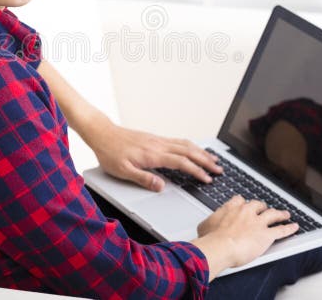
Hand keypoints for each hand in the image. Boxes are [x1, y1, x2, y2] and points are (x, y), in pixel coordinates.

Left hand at [85, 123, 222, 190]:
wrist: (102, 133)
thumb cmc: (110, 153)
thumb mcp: (122, 171)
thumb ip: (143, 179)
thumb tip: (161, 186)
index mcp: (153, 155)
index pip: (181, 163)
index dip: (197, 171)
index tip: (207, 178)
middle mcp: (158, 145)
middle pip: (189, 151)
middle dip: (206, 161)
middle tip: (219, 170)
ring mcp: (158, 140)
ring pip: (186, 144)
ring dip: (201, 152)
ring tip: (213, 159)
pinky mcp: (155, 138)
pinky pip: (178, 141)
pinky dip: (191, 146)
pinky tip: (195, 150)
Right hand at [194, 195, 298, 271]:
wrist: (220, 246)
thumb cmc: (210, 239)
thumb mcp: (204, 226)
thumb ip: (209, 222)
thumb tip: (206, 226)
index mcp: (230, 208)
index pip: (239, 200)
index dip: (243, 203)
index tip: (244, 204)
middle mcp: (246, 212)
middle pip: (258, 204)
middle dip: (262, 207)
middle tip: (265, 209)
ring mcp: (258, 222)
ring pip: (273, 214)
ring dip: (280, 214)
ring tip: (285, 214)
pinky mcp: (267, 235)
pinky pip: (281, 230)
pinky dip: (289, 228)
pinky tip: (294, 227)